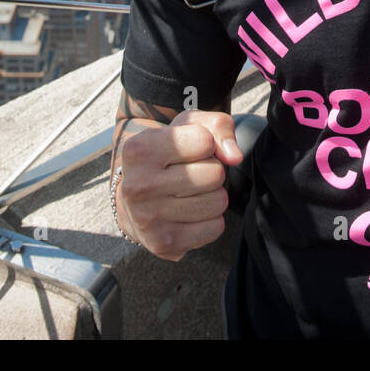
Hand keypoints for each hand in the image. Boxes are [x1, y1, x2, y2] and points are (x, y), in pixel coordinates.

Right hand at [115, 110, 243, 261]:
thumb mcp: (186, 127)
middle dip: (212, 171)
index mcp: (138, 150)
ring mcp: (149, 218)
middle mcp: (139, 185)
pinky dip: (210, 220)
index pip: (204, 141)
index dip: (205, 144)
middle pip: (215, 174)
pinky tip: (189, 214)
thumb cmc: (167, 156)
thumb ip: (218, 126)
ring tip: (190, 194)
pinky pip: (216, 228)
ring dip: (213, 196)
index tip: (187, 151)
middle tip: (190, 175)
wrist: (134, 202)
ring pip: (218, 202)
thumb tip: (235, 157)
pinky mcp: (164, 244)